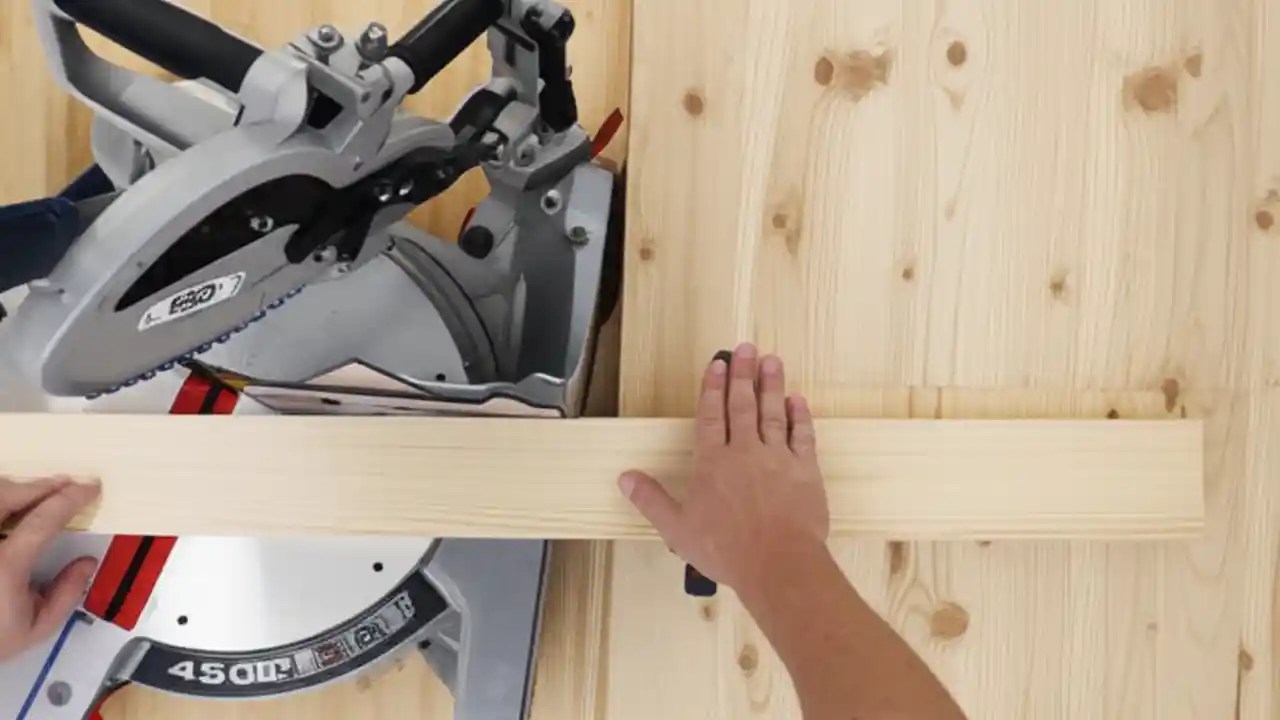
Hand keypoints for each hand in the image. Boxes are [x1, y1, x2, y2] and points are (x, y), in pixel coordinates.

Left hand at [0, 477, 99, 660]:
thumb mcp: (36, 628)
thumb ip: (67, 594)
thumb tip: (87, 562)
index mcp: (5, 566)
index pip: (42, 519)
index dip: (70, 498)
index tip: (91, 487)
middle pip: (7, 494)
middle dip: (40, 485)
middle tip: (65, 484)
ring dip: (15, 488)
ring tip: (37, 493)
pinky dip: (3, 501)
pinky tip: (12, 509)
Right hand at [618, 343, 828, 594]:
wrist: (778, 563)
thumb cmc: (726, 550)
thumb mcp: (677, 529)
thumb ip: (651, 500)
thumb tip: (625, 478)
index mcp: (712, 462)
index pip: (711, 415)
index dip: (713, 387)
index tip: (718, 363)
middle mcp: (744, 452)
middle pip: (742, 405)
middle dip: (743, 374)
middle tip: (746, 348)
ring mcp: (777, 459)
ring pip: (772, 413)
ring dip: (772, 385)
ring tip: (772, 360)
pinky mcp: (805, 471)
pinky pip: (802, 435)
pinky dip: (799, 416)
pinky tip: (797, 400)